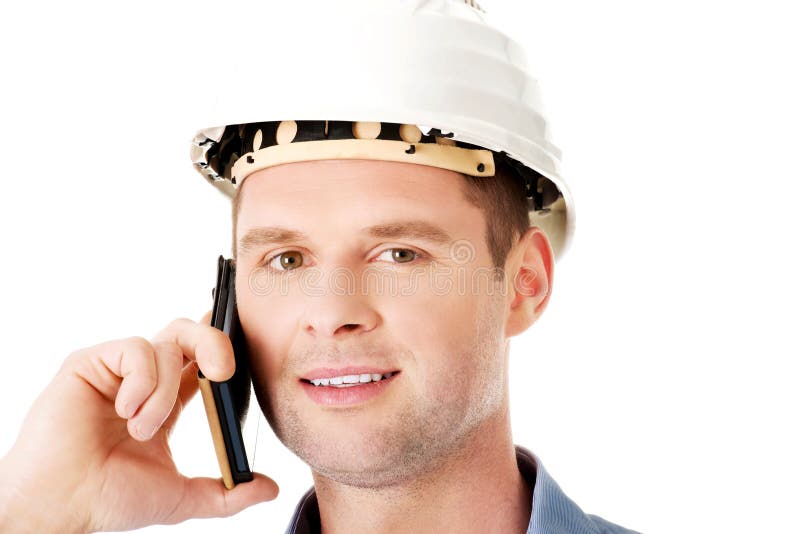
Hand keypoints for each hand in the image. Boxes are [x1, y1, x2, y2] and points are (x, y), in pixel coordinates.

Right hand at [0, 311, 278, 532]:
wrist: (64, 505)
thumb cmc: (111, 499)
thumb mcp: (181, 496)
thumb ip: (228, 492)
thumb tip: (270, 488)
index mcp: (167, 401)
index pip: (202, 361)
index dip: (223, 348)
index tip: (243, 347)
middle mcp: (145, 380)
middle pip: (188, 334)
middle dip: (214, 342)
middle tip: (223, 372)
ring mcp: (118, 370)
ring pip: (166, 346)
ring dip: (165, 393)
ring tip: (140, 430)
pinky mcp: (91, 363)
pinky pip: (135, 349)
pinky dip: (142, 382)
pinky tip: (125, 412)